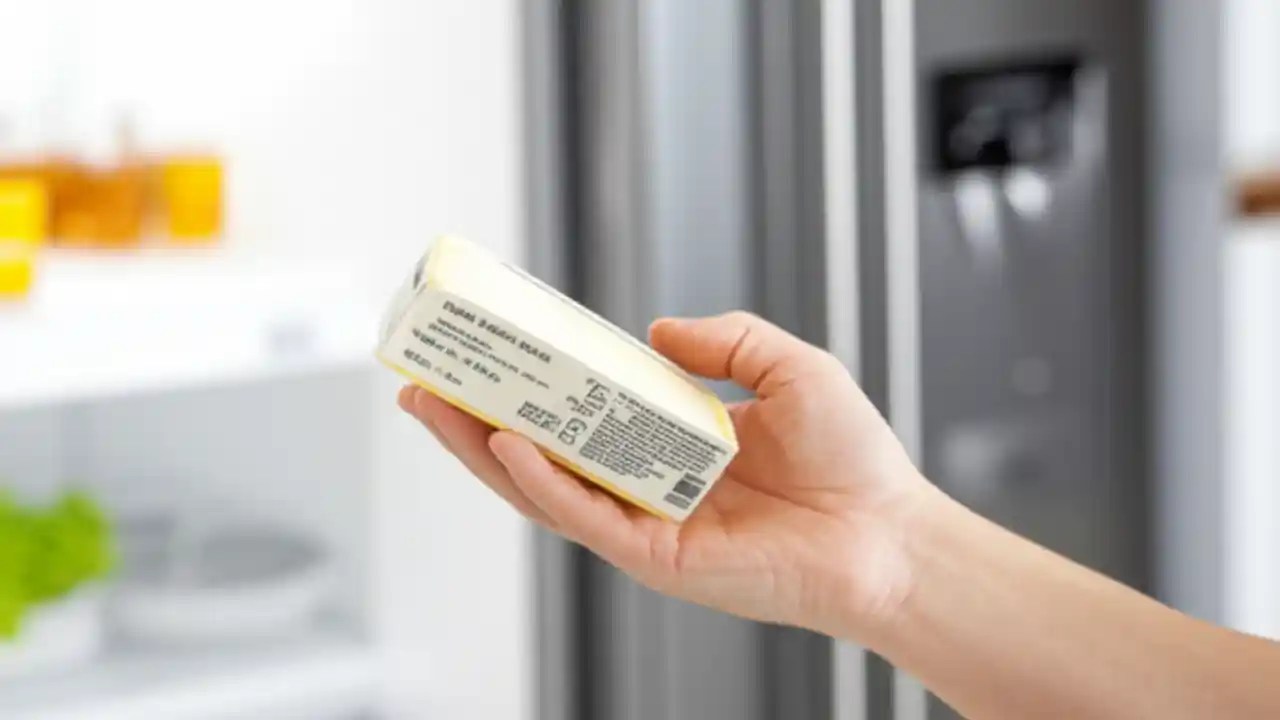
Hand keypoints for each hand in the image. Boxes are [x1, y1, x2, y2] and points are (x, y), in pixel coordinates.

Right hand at [398, 312, 935, 639]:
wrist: (892, 534)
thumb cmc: (853, 460)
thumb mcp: (790, 367)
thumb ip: (727, 339)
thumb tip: (655, 330)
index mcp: (670, 447)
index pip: (581, 417)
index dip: (530, 387)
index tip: (488, 351)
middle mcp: (647, 488)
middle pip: (540, 456)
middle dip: (474, 421)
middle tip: (423, 381)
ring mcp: (646, 525)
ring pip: (544, 491)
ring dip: (483, 450)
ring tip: (435, 406)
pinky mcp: (658, 557)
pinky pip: (586, 518)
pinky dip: (543, 482)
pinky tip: (507, 446)